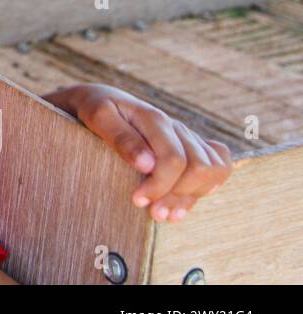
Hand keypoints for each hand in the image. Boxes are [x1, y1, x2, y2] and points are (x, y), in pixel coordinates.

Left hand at [52, 83, 232, 222]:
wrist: (99, 99)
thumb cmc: (94, 108)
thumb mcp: (97, 117)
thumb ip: (120, 138)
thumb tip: (147, 164)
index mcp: (154, 118)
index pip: (174, 160)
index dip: (160, 186)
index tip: (137, 200)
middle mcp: (176, 127)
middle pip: (199, 168)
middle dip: (176, 195)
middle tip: (152, 212)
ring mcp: (186, 137)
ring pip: (213, 169)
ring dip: (192, 196)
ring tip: (165, 213)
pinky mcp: (191, 146)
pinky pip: (220, 163)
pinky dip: (209, 185)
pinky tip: (185, 200)